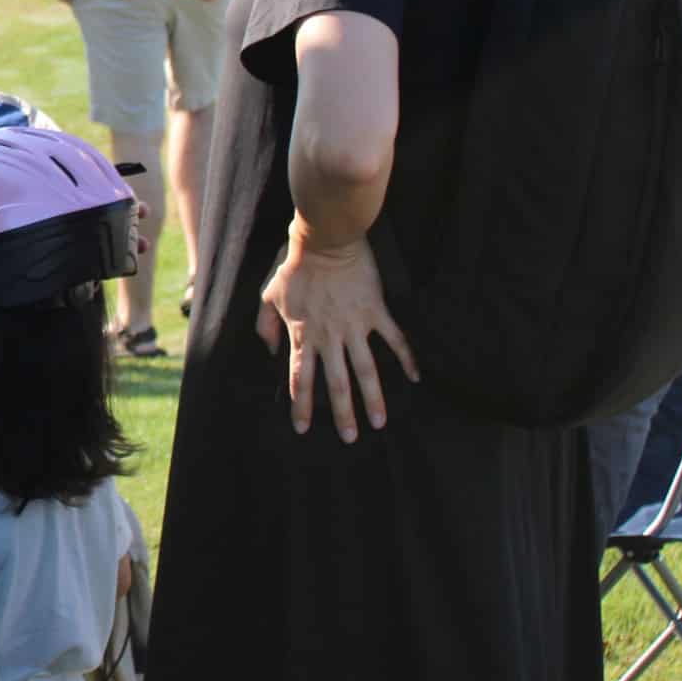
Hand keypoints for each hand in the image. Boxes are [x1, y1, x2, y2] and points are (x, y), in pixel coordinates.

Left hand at [254, 226, 417, 442]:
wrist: (325, 241)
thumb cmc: (294, 268)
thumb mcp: (268, 297)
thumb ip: (265, 326)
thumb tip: (270, 351)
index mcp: (302, 335)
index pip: (300, 379)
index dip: (301, 405)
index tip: (303, 428)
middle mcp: (329, 336)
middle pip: (336, 383)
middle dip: (342, 414)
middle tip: (349, 439)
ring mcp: (354, 325)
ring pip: (366, 369)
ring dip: (373, 398)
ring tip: (380, 423)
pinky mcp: (376, 312)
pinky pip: (395, 339)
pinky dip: (406, 359)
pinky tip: (415, 378)